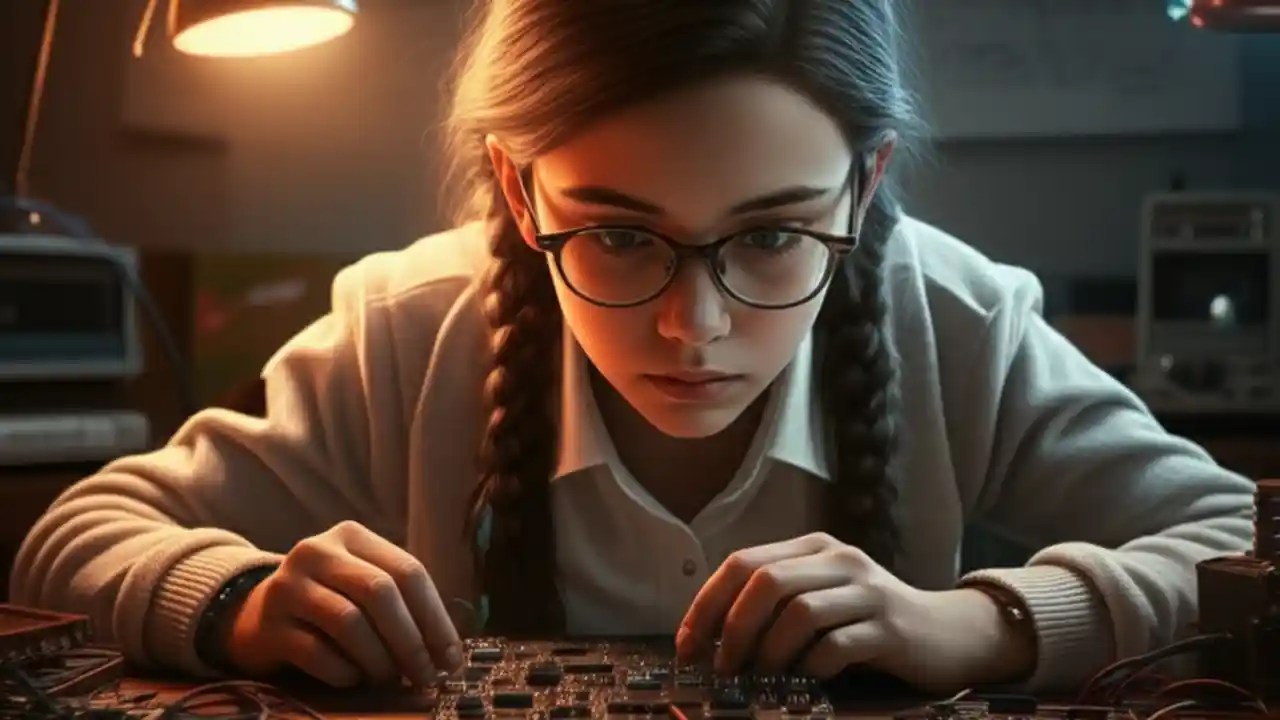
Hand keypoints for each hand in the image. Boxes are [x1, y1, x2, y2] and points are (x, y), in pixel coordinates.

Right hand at [224, 520, 462, 687]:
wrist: (253, 615)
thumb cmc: (327, 604)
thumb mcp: (362, 587)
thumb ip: (402, 606)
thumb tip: (447, 654)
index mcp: (352, 536)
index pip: (408, 571)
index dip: (435, 618)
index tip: (451, 659)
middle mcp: (318, 550)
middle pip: (380, 592)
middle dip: (410, 641)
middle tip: (425, 676)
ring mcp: (288, 584)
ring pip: (349, 622)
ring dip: (379, 659)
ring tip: (389, 679)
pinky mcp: (267, 622)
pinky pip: (316, 652)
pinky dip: (344, 671)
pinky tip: (353, 679)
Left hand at [675, 532, 1035, 691]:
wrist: (951, 633)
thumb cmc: (870, 623)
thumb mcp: (822, 600)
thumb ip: (775, 607)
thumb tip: (710, 642)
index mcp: (813, 548)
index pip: (742, 562)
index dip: (706, 604)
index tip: (688, 645)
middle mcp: (839, 560)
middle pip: (766, 581)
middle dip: (732, 628)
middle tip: (723, 667)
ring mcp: (867, 592)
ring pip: (798, 612)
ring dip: (768, 652)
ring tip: (761, 677)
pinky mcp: (891, 629)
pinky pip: (837, 646)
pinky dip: (811, 667)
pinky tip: (806, 681)